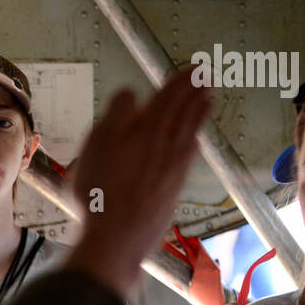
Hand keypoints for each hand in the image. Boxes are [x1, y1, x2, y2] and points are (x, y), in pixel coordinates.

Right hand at [64, 64, 210, 298]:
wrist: (116, 237)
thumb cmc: (99, 191)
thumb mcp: (95, 144)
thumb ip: (116, 115)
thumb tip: (132, 94)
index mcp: (146, 129)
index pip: (167, 98)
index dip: (179, 81)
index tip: (191, 67)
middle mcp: (166, 146)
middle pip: (183, 113)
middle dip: (194, 92)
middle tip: (206, 77)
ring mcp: (173, 168)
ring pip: (190, 133)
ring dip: (199, 114)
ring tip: (208, 100)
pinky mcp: (173, 188)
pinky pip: (189, 156)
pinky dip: (194, 142)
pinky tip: (196, 141)